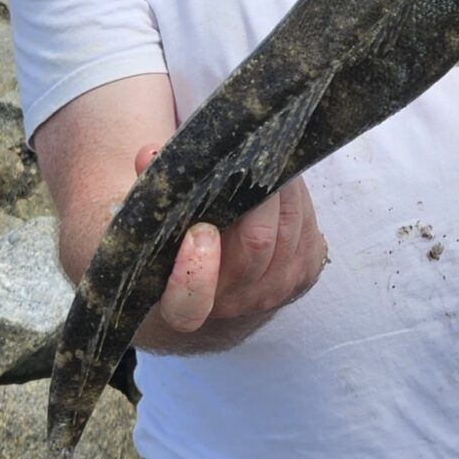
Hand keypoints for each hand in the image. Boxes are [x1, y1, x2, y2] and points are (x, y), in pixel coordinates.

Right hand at [132, 145, 327, 334]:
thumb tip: (151, 155)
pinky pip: (308, 225)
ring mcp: (274, 290)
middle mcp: (233, 303)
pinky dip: (297, 197)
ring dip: (282, 188)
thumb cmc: (183, 245)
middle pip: (257, 242)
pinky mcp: (304, 274)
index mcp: (184, 301)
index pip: (190, 301)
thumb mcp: (158, 224)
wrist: (222, 288)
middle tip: (251, 155)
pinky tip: (281, 184)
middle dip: (258, 193)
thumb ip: (154, 191)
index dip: (196, 272)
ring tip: (267, 160)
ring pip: (289, 226)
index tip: (200, 231)